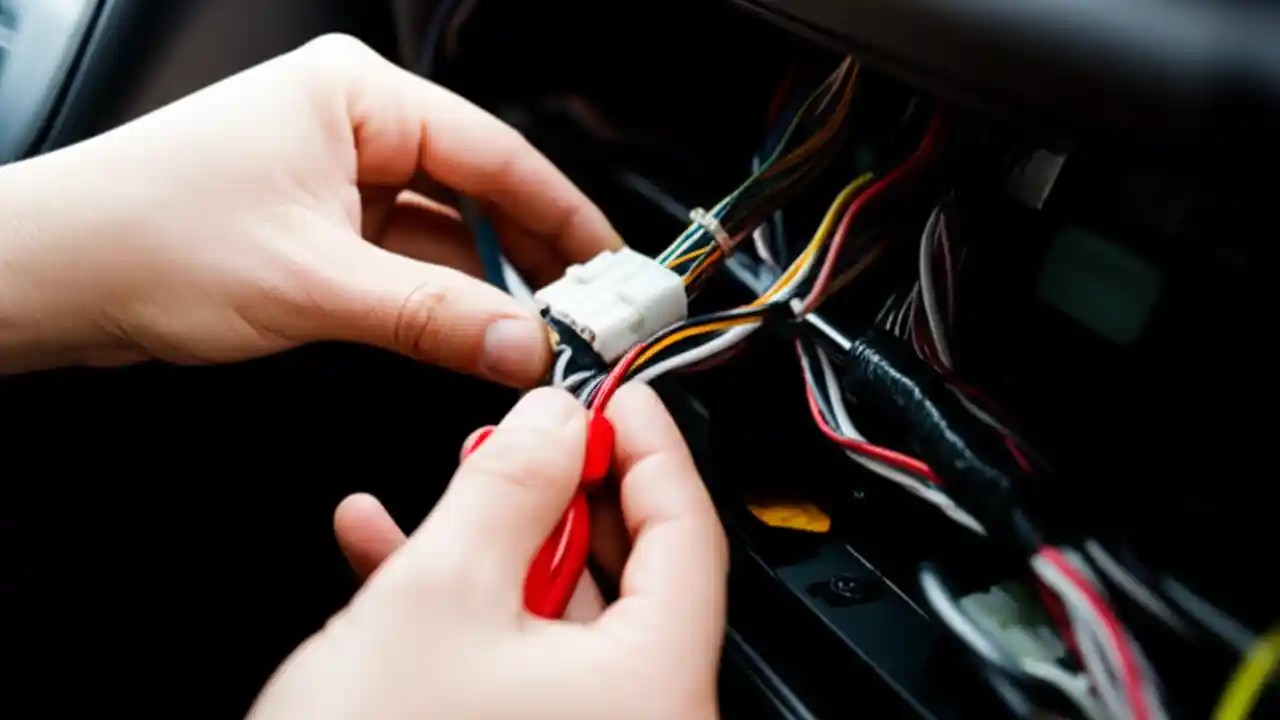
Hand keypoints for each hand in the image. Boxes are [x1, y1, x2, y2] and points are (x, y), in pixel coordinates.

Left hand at [0, 34, 617, 382]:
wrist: (51, 276)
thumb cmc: (147, 236)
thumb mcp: (318, 284)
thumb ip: (437, 318)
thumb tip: (523, 343)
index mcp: (354, 94)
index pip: (494, 151)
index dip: (562, 214)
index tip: (608, 265)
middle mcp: (348, 124)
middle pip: (474, 190)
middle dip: (531, 255)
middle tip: (586, 312)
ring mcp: (332, 177)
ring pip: (440, 233)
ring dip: (485, 286)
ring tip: (538, 335)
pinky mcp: (316, 226)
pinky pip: (402, 260)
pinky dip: (439, 299)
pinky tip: (476, 334)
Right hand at [247, 384, 727, 718]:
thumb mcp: (440, 594)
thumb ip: (508, 489)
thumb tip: (552, 424)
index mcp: (655, 687)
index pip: (688, 532)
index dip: (649, 447)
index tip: (616, 394)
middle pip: (626, 574)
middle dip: (560, 492)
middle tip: (528, 437)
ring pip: (556, 618)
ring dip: (498, 544)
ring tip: (451, 484)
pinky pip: (514, 664)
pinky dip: (466, 609)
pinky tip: (398, 559)